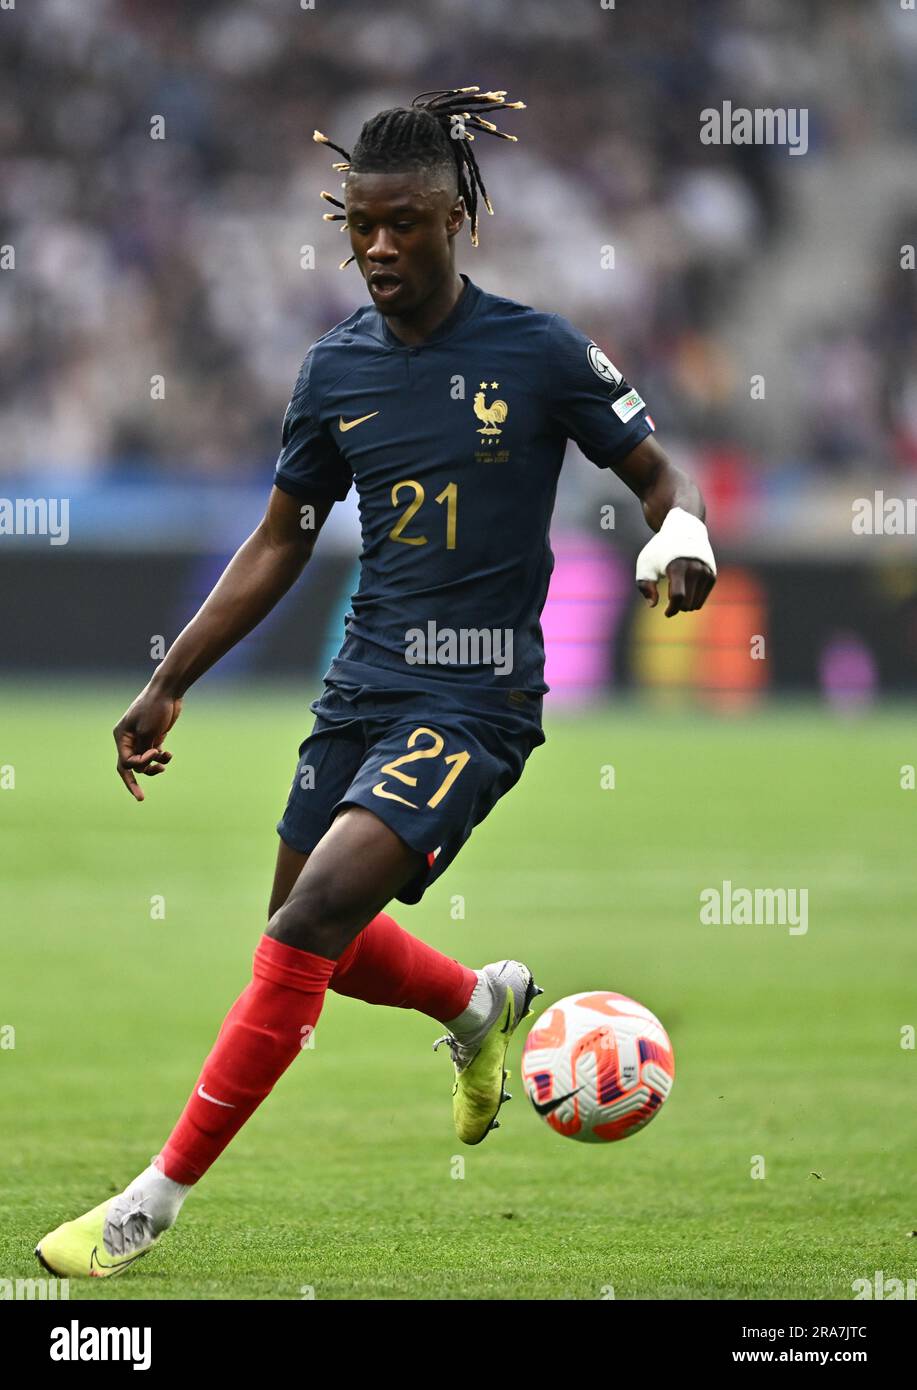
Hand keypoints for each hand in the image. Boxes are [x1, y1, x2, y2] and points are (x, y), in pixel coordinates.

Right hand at [113, 685, 181, 800]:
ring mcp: (141, 739)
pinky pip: (154, 756)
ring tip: (164, 763)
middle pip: (130, 767)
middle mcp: (128, 740)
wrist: (168, 692)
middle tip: (140, 798)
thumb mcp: (148, 732)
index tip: (153, 754)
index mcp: (121, 737)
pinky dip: (161, 758)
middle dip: (135, 781)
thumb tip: (141, 766)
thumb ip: (144, 751)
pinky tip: (168, 755)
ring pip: (144, 763)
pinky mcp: (153, 738)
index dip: (139, 764)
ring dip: (154, 766)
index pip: (124, 763)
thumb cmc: (154, 709)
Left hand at [638, 557, 715, 616]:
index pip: (678, 596)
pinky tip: (686, 591)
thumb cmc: (660, 550)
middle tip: (670, 600)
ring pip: (696, 604)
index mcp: (678, 567)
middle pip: (687, 604)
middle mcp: (695, 569)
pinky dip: (693, 599)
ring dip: (685, 605)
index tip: (666, 613)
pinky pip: (702, 599)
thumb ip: (645, 586)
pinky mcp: (711, 575)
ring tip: (677, 594)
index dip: (672, 609)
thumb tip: (652, 605)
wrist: (683, 529)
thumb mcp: (646, 565)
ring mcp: (705, 572)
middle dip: (677, 607)